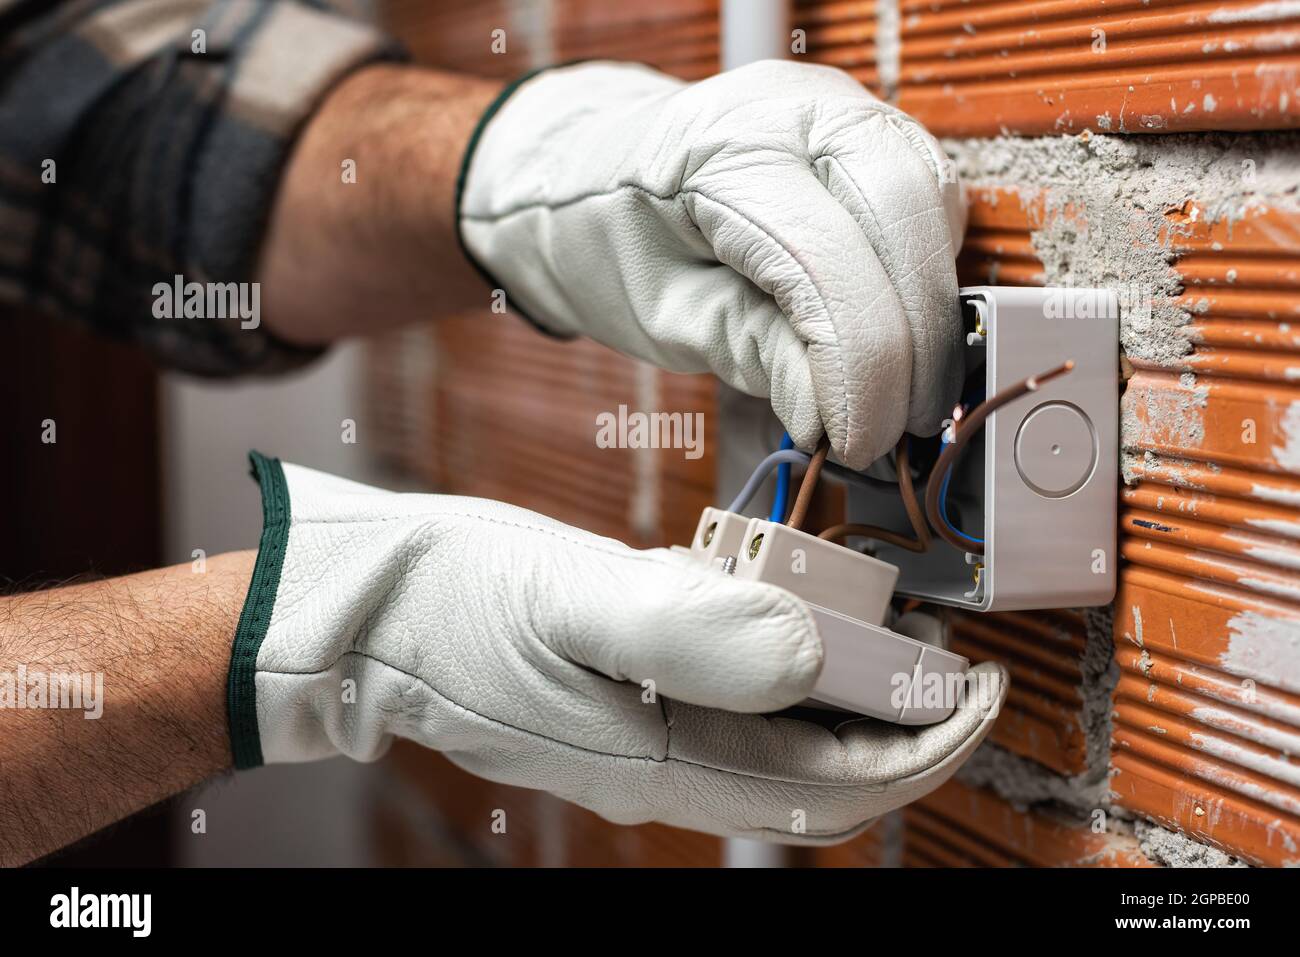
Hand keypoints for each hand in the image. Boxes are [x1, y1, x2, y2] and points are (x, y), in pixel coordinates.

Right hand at [240, 456, 1004, 842]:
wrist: (374, 613)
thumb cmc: (456, 604)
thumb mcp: (569, 602)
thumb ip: (688, 630)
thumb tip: (810, 652)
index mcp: (661, 758)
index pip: (829, 784)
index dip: (922, 747)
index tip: (980, 691)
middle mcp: (666, 762)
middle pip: (821, 773)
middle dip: (906, 729)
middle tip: (956, 660)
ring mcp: (649, 733)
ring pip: (785, 741)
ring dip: (856, 701)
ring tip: (898, 638)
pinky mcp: (634, 698)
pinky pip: (739, 704)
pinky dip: (793, 675)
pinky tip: (799, 622)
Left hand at [458, 60, 965, 469]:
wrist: (593, 178)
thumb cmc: (615, 242)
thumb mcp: (666, 315)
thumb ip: (754, 353)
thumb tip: (833, 413)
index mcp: (727, 151)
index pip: (829, 264)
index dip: (859, 370)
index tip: (857, 441)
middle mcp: (799, 105)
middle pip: (906, 218)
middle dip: (914, 342)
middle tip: (892, 427)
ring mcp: (840, 104)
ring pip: (932, 206)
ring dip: (928, 307)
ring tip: (891, 386)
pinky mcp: (866, 126)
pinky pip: (925, 200)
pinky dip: (919, 272)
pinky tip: (887, 322)